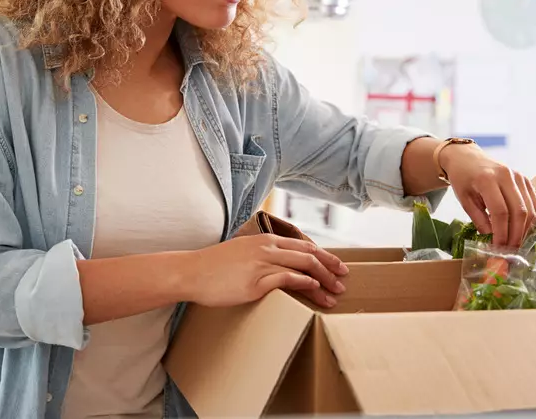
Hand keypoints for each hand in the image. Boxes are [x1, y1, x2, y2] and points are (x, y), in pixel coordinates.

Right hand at [182, 234, 348, 308]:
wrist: (191, 272)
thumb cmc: (214, 266)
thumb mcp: (242, 252)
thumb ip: (262, 255)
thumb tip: (278, 265)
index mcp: (265, 240)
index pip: (303, 245)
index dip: (324, 256)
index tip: (337, 266)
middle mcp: (266, 248)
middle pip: (309, 254)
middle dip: (330, 268)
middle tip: (343, 280)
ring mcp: (262, 264)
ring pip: (303, 266)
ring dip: (323, 281)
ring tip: (334, 295)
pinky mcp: (255, 282)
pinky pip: (287, 279)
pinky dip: (305, 284)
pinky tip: (315, 291)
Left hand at [441, 145, 535, 246]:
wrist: (467, 158)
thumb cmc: (463, 179)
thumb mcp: (464, 200)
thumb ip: (478, 219)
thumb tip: (492, 239)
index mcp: (487, 179)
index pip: (500, 211)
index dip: (502, 233)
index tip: (498, 249)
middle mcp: (506, 176)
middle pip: (519, 211)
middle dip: (516, 235)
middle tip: (509, 251)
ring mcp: (519, 177)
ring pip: (530, 209)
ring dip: (525, 230)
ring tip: (515, 244)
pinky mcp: (526, 180)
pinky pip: (535, 203)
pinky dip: (531, 220)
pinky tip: (522, 231)